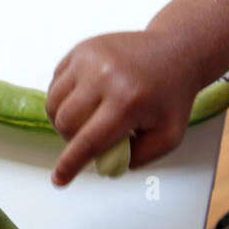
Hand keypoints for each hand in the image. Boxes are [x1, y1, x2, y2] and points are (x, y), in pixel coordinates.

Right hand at [45, 30, 200, 184]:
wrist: (175, 51)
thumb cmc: (171, 96)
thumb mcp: (169, 136)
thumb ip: (138, 157)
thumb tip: (104, 164)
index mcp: (128, 102)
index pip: (88, 141)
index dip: (70, 164)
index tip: (59, 179)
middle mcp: (104, 77)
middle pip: (65, 123)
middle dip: (71, 138)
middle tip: (92, 136)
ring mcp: (89, 58)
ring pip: (53, 103)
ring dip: (63, 118)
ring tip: (85, 118)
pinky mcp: (81, 48)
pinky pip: (55, 82)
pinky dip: (63, 97)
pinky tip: (84, 97)